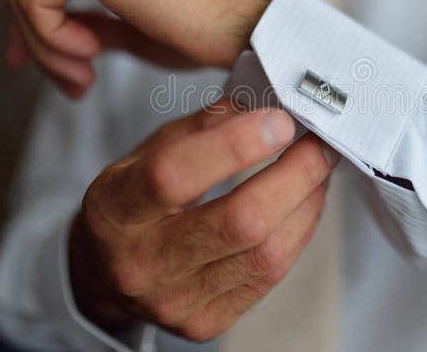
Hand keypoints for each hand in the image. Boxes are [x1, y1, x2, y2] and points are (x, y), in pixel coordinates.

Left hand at [4, 0, 273, 97]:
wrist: (245, 29)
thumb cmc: (203, 32)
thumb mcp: (134, 30)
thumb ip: (96, 24)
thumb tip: (61, 36)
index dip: (38, 34)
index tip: (62, 75)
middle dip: (43, 49)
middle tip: (77, 87)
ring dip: (47, 51)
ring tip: (84, 80)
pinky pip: (34, 0)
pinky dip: (51, 40)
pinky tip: (91, 58)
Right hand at [69, 99, 339, 340]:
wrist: (106, 275)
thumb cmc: (132, 204)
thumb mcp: (145, 155)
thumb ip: (200, 129)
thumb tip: (263, 103)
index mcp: (115, 209)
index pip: (174, 176)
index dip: (234, 145)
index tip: (279, 120)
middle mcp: (141, 263)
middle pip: (238, 221)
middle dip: (294, 175)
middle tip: (320, 142)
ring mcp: (175, 302)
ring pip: (265, 253)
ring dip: (306, 202)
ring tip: (319, 166)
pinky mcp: (206, 323)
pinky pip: (270, 275)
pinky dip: (298, 231)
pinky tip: (306, 202)